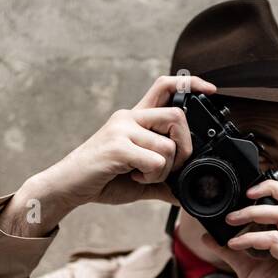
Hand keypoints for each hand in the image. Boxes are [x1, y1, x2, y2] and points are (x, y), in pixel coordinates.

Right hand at [14, 75, 214, 226]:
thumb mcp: (138, 180)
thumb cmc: (101, 179)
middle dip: (185, 147)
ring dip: (165, 169)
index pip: (165, 86)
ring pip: (168, 145)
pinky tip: (135, 178)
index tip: (210, 91)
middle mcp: (129, 118)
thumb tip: (184, 193)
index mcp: (135, 119)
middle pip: (177, 116)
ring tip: (144, 176)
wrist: (67, 186)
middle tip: (173, 166)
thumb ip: (162, 181)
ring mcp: (122, 130)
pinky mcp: (117, 147)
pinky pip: (155, 160)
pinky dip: (152, 176)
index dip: (191, 84)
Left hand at [195, 180, 277, 277]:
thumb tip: (210, 235)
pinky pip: (275, 243)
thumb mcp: (251, 271)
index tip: (253, 192)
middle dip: (272, 189)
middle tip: (245, 195)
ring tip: (231, 221)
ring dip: (254, 213)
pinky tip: (235, 245)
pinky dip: (251, 239)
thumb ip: (233, 251)